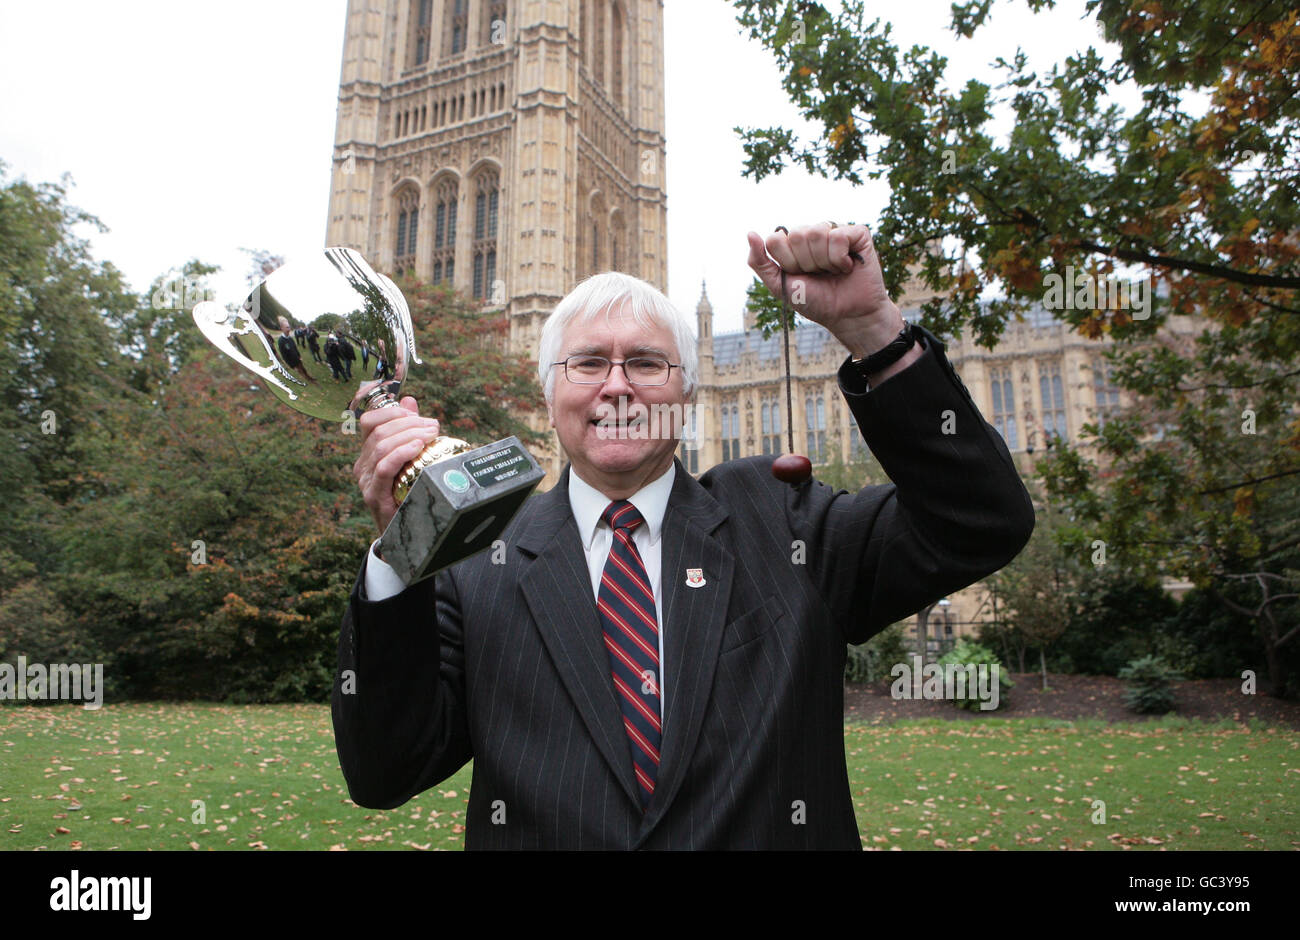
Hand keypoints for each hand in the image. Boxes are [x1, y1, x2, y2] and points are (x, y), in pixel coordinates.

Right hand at [353, 396, 441, 535]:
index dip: (393, 411)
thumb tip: (409, 399)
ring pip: (381, 445)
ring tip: (431, 435)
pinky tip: (417, 448)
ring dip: (410, 435)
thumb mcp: (411, 458)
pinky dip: (401, 452)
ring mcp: (365, 480)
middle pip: (379, 431)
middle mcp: (362, 464)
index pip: (370, 421)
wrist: (405, 534)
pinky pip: (384, 467)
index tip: (418, 415)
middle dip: (409, 423)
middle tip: (433, 426)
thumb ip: (408, 429)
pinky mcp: (373, 494)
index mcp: (368, 452)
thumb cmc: (410, 493)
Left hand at [745, 222, 902, 357]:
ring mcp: (834, 231)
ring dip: (824, 261)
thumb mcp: (780, 286)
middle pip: (797, 235)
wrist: (848, 316)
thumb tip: (750, 233)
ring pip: (817, 232)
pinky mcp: (857, 234)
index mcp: (792, 244)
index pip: (775, 239)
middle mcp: (812, 234)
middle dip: (806, 262)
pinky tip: (846, 267)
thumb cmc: (815, 301)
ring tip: (832, 271)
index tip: (799, 275)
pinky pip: (838, 235)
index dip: (786, 262)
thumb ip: (760, 262)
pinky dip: (840, 258)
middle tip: (818, 274)